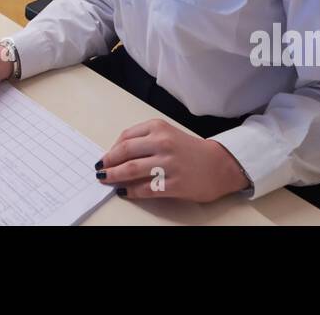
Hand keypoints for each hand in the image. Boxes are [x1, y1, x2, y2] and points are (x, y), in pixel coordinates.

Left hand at [95, 119, 248, 201]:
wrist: (220, 165)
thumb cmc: (190, 150)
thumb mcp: (167, 134)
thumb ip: (145, 140)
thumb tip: (117, 154)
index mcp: (159, 127)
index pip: (126, 137)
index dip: (112, 149)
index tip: (105, 157)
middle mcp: (163, 143)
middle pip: (125, 153)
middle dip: (108, 163)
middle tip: (100, 170)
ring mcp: (168, 164)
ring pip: (132, 170)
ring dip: (114, 176)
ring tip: (106, 180)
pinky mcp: (174, 184)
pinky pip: (145, 188)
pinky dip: (131, 191)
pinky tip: (124, 191)